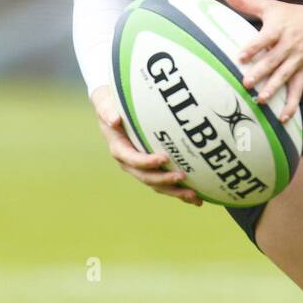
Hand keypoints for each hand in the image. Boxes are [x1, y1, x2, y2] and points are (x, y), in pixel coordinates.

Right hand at [90, 83, 201, 206]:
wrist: (113, 112)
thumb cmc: (112, 105)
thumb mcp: (105, 104)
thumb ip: (107, 110)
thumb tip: (114, 120)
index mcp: (119, 150)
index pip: (133, 160)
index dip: (147, 162)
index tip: (164, 158)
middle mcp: (130, 163)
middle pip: (147, 177)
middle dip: (165, 180)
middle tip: (182, 176)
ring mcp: (141, 168)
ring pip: (158, 185)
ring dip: (175, 192)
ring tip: (194, 196)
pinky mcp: (152, 169)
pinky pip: (165, 183)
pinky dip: (180, 191)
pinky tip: (197, 198)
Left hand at [221, 0, 302, 124]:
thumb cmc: (292, 14)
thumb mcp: (269, 6)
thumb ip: (244, 2)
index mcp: (278, 29)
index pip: (264, 39)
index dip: (253, 47)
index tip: (240, 56)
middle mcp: (289, 45)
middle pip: (273, 60)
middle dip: (261, 72)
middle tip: (246, 83)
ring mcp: (298, 59)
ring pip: (285, 75)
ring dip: (274, 88)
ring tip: (262, 100)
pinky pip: (298, 89)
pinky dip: (292, 104)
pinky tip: (284, 117)